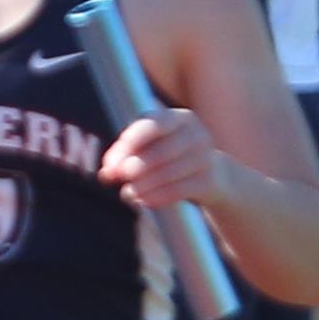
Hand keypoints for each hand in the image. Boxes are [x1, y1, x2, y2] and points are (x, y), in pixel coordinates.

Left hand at [99, 108, 222, 209]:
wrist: (211, 175)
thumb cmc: (168, 157)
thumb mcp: (146, 149)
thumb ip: (122, 157)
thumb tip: (106, 173)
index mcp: (178, 119)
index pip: (152, 125)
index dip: (130, 143)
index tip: (113, 163)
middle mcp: (196, 134)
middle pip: (160, 151)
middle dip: (135, 167)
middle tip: (119, 177)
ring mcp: (206, 157)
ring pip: (169, 172)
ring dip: (143, 185)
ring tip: (127, 192)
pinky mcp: (209, 180)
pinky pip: (179, 190)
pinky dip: (157, 197)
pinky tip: (143, 201)